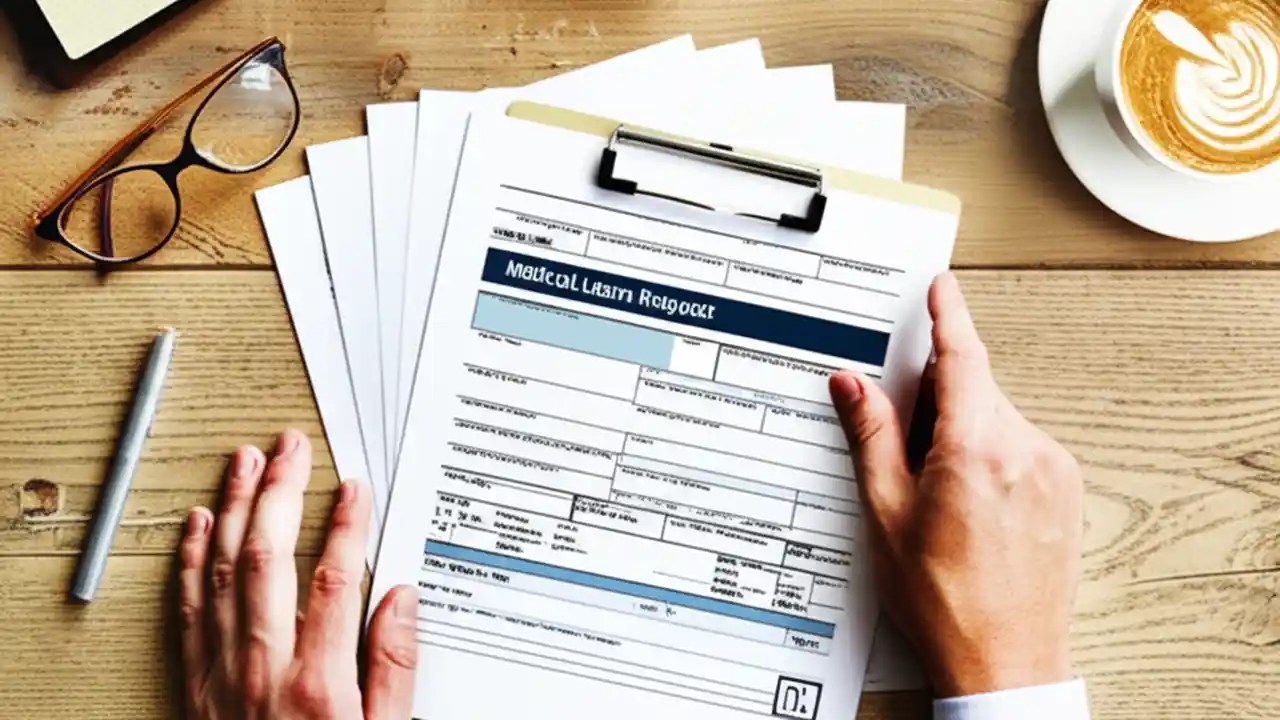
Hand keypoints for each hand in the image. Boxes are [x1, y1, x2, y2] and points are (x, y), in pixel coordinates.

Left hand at [176, 429, 418, 718]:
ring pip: (222, 571)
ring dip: (235, 509)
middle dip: (282, 492)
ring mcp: (221, 674)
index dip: (346, 523)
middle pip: (269, 558)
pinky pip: (188, 608)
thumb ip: (393, 670)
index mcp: (318, 683)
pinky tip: (201, 524)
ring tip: (246, 463)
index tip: (355, 486)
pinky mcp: (195, 685)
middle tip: (292, 448)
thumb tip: (399, 601)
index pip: (332, 577)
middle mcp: (262, 669)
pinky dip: (191, 560)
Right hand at [830, 273, 1083, 696]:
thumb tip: (852, 385)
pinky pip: (1022, 446)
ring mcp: (1054, 471)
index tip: (940, 286)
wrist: (1006, 662)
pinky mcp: (1068, 491)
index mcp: (976, 449)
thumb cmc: (944, 602)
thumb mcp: (887, 514)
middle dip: (937, 399)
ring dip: (964, 431)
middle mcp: (1025, 449)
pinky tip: (968, 505)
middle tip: (904, 445)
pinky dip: (992, 453)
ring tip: (937, 494)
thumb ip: (871, 437)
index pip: (961, 357)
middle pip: (975, 389)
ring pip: (998, 418)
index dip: (946, 315)